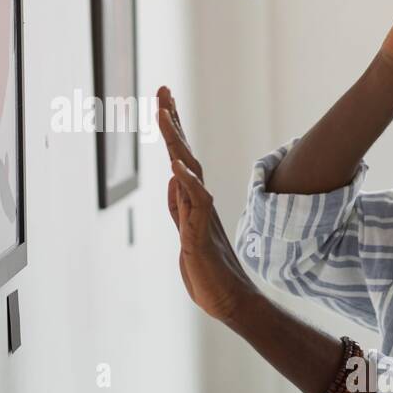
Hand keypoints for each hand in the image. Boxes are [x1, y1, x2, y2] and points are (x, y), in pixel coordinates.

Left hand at [157, 87, 254, 323]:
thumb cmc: (209, 272)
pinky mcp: (200, 234)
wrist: (230, 302)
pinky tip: (176, 165)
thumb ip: (180, 207)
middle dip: (173, 121)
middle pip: (185, 153)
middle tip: (163, 90)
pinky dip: (186, 182)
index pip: (182, 158)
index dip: (174, 130)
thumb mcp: (186, 234)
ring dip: (176, 141)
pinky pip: (195, 203)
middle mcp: (198, 202)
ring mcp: (200, 215)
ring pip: (188, 170)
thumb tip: (172, 178)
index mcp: (192, 202)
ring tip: (164, 113)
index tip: (165, 102)